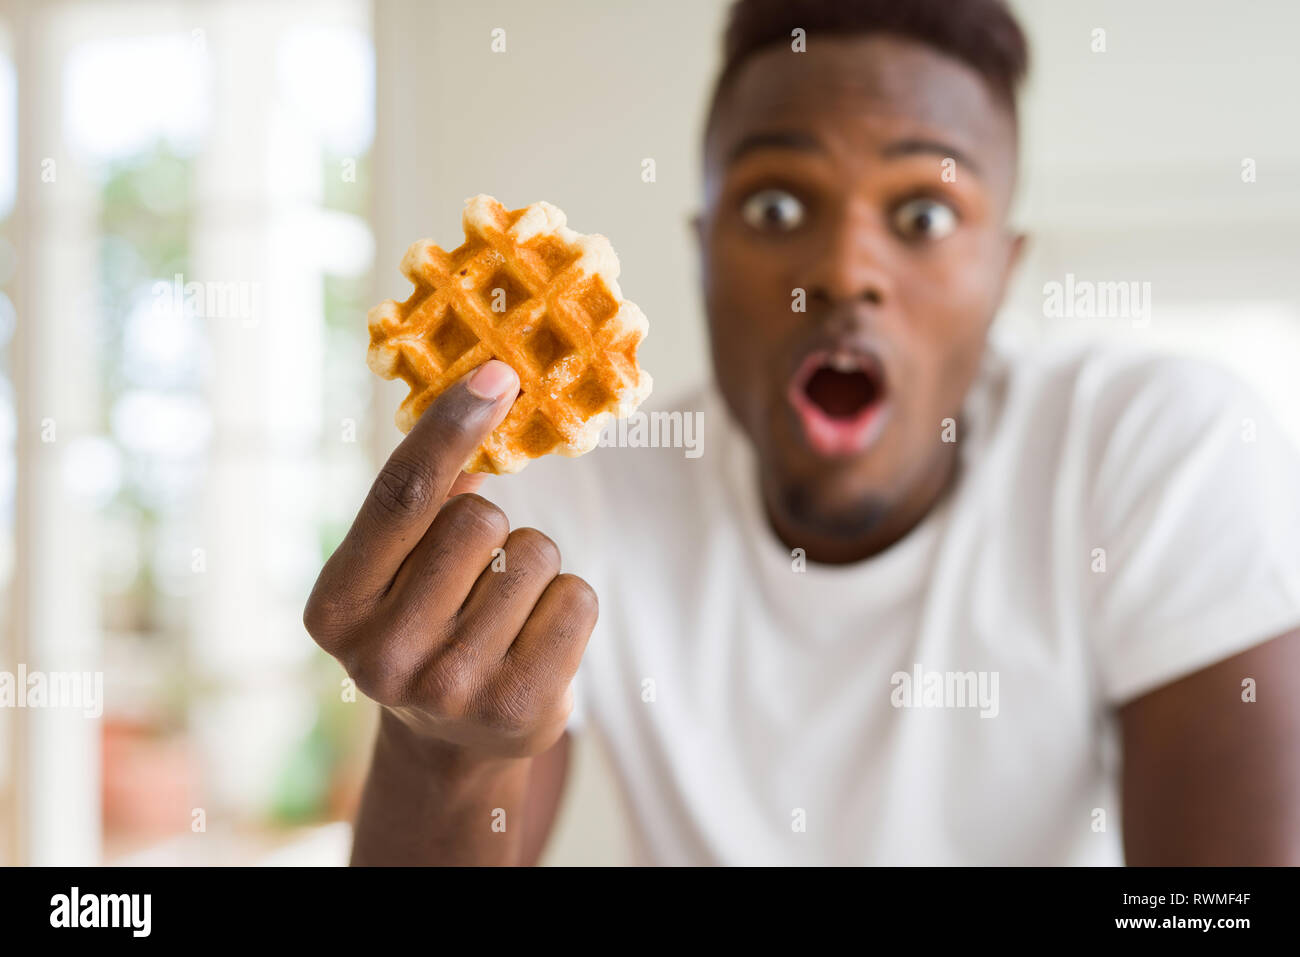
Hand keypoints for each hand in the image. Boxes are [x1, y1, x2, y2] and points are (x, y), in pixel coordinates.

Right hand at [304, 360, 596, 760]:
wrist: (450, 741)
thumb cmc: (423, 624)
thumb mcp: (395, 569)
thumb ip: (421, 501)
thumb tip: (486, 395)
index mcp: (336, 607)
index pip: (400, 496)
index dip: (451, 427)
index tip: (497, 373)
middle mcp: (382, 656)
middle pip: (479, 519)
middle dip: (492, 529)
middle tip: (472, 580)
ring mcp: (451, 688)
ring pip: (535, 554)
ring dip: (530, 569)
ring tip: (499, 615)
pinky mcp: (518, 707)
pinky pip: (577, 598)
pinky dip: (566, 603)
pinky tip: (533, 640)